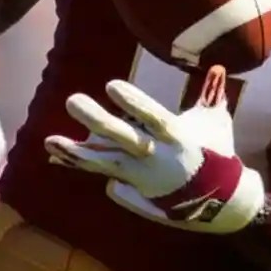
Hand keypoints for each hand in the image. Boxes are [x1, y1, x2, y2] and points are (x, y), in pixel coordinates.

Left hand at [45, 66, 264, 233]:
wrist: (221, 205)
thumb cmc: (217, 153)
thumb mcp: (216, 123)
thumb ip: (212, 94)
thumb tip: (220, 66)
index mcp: (178, 137)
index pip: (153, 117)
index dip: (134, 102)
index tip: (110, 85)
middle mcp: (156, 157)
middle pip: (123, 139)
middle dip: (97, 121)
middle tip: (72, 100)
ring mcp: (141, 177)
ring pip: (106, 163)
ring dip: (77, 152)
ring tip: (49, 140)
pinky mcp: (133, 188)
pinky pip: (102, 173)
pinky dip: (81, 164)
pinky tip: (56, 155)